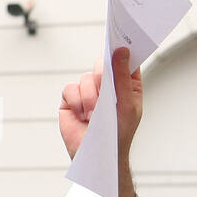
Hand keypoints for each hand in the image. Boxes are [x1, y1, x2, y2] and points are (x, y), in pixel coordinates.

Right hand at [60, 46, 138, 196]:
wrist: (97, 156)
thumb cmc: (118, 134)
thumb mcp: (126, 104)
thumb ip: (122, 76)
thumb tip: (120, 50)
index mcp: (127, 85)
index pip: (125, 60)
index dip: (122, 49)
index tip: (119, 40)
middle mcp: (107, 86)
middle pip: (100, 64)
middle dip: (101, 79)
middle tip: (105, 95)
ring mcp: (88, 92)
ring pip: (84, 77)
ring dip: (89, 98)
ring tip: (94, 115)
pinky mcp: (71, 100)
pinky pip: (69, 88)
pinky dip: (76, 101)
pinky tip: (82, 115)